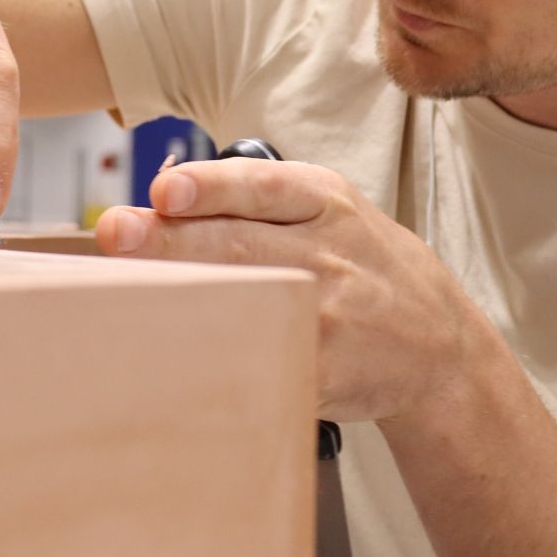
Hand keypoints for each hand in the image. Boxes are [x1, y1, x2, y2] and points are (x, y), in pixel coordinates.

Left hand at [96, 159, 489, 421]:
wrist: (439, 345)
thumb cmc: (365, 265)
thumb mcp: (329, 210)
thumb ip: (254, 198)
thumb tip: (162, 195)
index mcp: (326, 202)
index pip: (262, 187)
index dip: (211, 188)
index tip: (164, 192)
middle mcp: (329, 253)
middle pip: (239, 244)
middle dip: (172, 240)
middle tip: (118, 233)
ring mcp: (329, 315)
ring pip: (245, 303)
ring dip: (181, 297)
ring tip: (126, 290)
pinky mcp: (324, 370)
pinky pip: (262, 361)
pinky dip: (215, 356)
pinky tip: (169, 351)